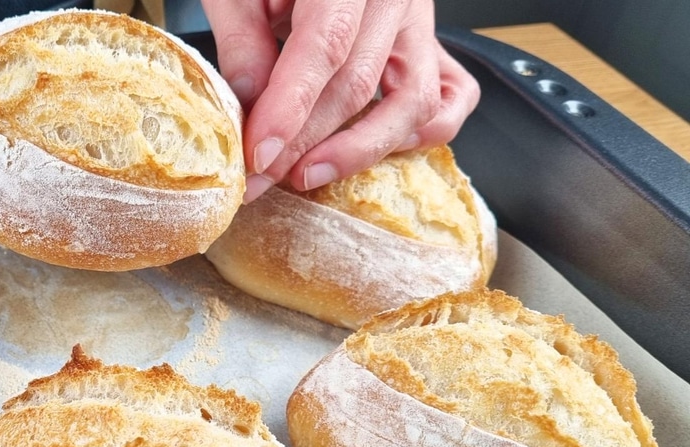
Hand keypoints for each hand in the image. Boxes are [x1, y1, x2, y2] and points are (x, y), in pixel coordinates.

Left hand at [201, 0, 479, 200]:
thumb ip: (243, 38)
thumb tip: (249, 105)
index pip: (325, 44)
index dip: (291, 107)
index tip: (259, 153)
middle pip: (358, 82)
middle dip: (304, 142)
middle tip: (259, 178)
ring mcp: (421, 22)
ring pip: (412, 101)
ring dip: (357, 150)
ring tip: (305, 174)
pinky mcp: (431, 44)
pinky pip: (450, 98)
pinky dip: (417, 134)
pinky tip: (365, 149)